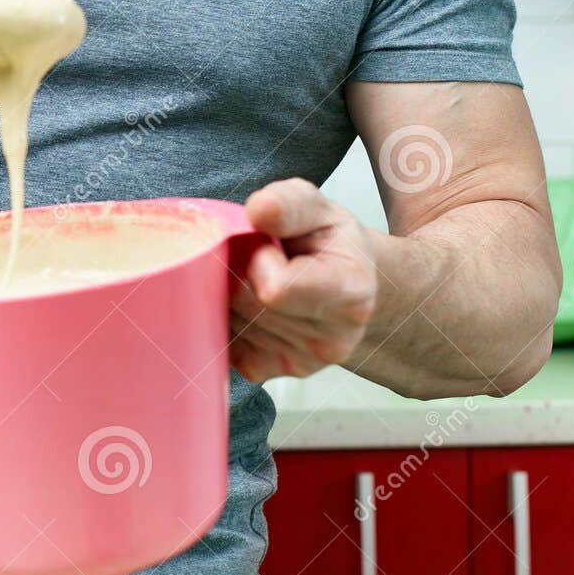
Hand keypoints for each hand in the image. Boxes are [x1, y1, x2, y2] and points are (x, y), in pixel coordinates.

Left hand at [229, 178, 377, 382]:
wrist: (345, 285)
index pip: (276, 290)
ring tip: (252, 275)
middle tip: (250, 254)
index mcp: (349, 293)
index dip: (256, 260)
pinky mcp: (271, 371)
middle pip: (247, 305)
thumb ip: (291, 203)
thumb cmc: (328, 243)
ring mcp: (301, 362)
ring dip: (227, 292)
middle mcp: (332, 338)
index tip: (265, 243)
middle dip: (235, 272)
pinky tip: (246, 299)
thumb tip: (259, 211)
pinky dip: (224, 317)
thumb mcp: (319, 209)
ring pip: (232, 322)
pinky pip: (224, 342)